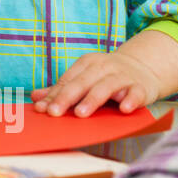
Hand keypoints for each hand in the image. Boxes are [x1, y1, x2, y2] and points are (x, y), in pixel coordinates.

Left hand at [31, 49, 163, 116]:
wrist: (143, 68)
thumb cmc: (106, 76)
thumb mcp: (84, 78)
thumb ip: (61, 89)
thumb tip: (35, 98)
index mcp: (86, 64)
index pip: (67, 80)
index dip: (54, 95)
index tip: (41, 109)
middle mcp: (103, 67)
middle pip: (82, 83)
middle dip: (66, 98)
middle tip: (54, 112)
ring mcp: (122, 76)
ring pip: (106, 87)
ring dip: (92, 100)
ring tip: (80, 113)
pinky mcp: (140, 86)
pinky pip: (136, 92)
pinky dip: (131, 100)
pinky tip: (124, 109)